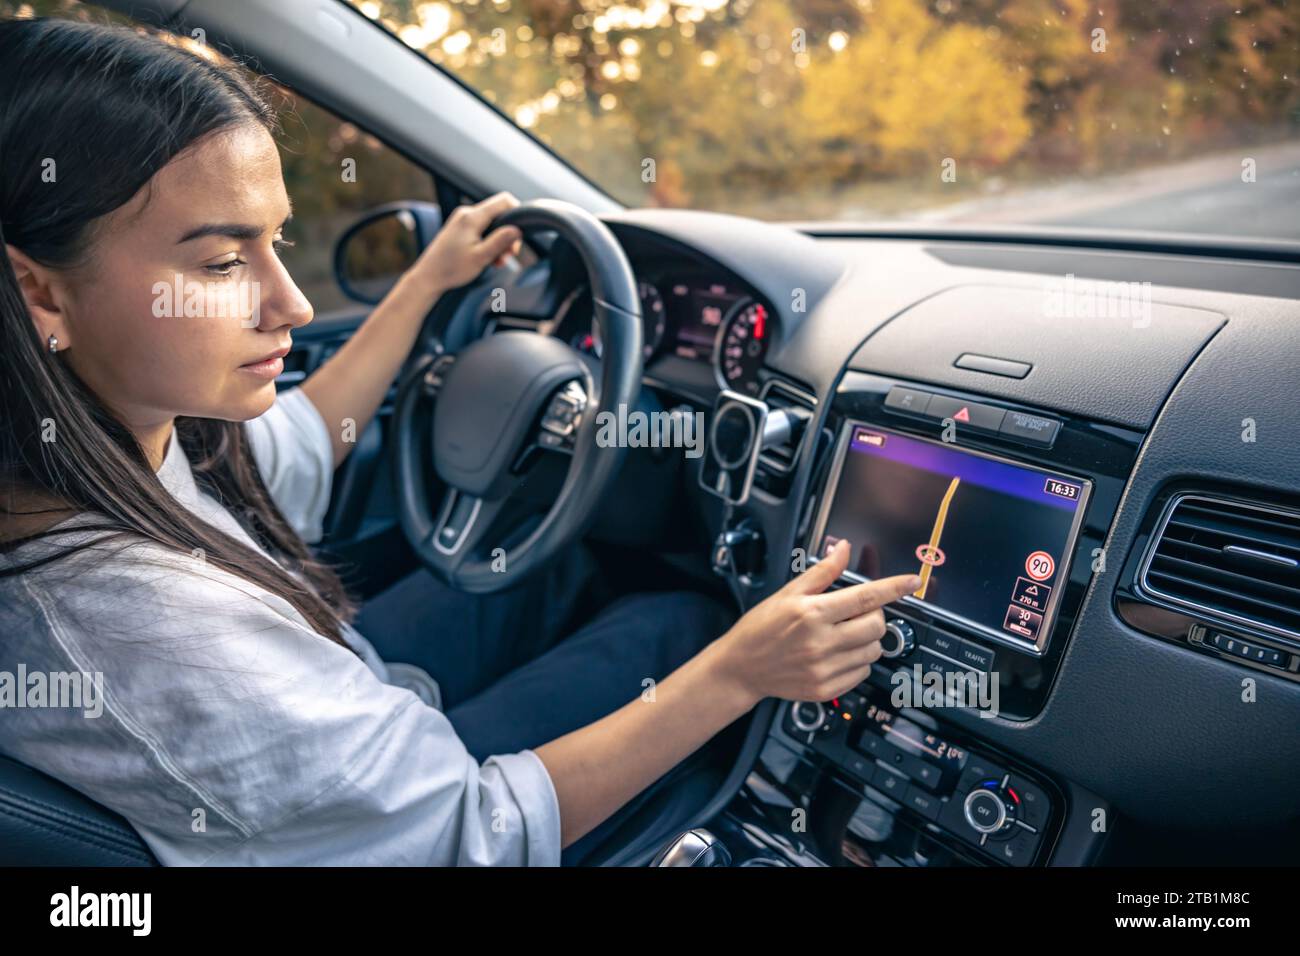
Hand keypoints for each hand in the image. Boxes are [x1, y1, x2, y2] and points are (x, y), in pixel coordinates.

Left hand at [408, 191, 523, 294]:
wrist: (429, 276)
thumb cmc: (451, 269)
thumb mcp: (480, 257)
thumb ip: (500, 241)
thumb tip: (517, 229)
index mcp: (472, 217)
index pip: (503, 201)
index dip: (517, 214)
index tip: (519, 235)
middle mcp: (467, 213)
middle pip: (499, 214)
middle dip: (507, 235)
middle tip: (507, 256)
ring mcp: (462, 220)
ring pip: (492, 224)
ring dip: (499, 242)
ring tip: (496, 261)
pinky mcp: (461, 228)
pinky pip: (482, 229)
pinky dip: (489, 242)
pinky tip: (488, 258)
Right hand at [710, 539, 920, 703]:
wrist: (741, 667)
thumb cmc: (761, 628)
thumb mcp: (788, 593)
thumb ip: (821, 572)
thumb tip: (842, 548)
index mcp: (811, 613)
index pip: (865, 597)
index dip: (894, 587)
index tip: (912, 582)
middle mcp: (820, 642)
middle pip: (876, 625)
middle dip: (874, 614)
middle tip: (857, 612)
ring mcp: (824, 668)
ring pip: (873, 651)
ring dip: (867, 639)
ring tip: (844, 634)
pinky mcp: (825, 688)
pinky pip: (862, 673)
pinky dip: (858, 661)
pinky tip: (838, 653)